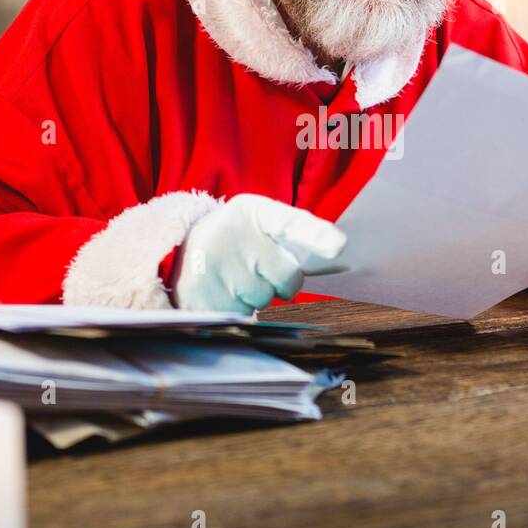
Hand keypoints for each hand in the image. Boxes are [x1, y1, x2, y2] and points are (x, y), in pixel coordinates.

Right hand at [171, 194, 346, 313]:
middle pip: (287, 277)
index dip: (316, 234)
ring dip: (256, 296)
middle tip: (259, 268)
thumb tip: (336, 253)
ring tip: (236, 278)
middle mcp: (232, 234)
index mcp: (255, 212)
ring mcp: (214, 266)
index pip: (290, 222)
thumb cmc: (239, 237)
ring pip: (263, 299)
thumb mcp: (263, 223)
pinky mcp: (201, 296)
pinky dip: (238, 309)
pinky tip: (224, 292)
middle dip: (281, 281)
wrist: (189, 247)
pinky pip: (241, 315)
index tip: (339, 245)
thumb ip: (298, 235)